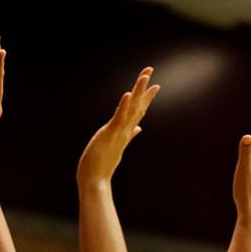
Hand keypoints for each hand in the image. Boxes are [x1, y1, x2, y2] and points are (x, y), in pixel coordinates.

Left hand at [77, 67, 159, 187]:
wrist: (95, 182)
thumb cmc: (102, 166)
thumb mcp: (116, 146)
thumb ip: (128, 136)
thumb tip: (138, 129)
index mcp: (125, 132)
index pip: (138, 112)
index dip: (146, 98)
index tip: (155, 86)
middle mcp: (124, 130)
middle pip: (137, 106)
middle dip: (143, 88)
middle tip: (149, 70)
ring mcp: (118, 132)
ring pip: (131, 109)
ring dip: (137, 92)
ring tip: (144, 76)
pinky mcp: (109, 135)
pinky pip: (118, 118)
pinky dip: (123, 106)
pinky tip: (127, 94)